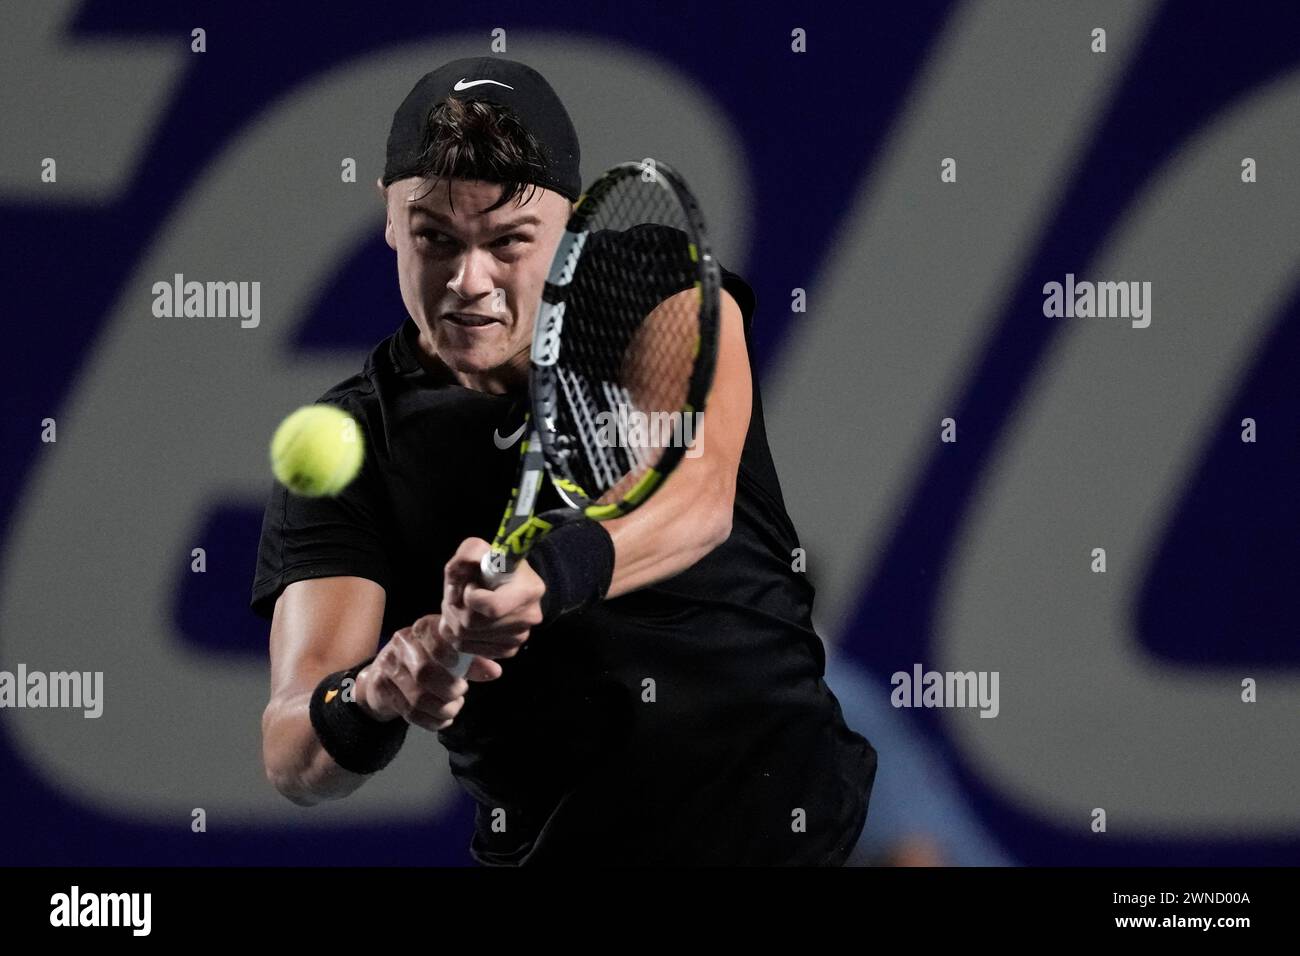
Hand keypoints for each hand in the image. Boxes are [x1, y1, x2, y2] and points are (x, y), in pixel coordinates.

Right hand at [354, 613, 500, 731]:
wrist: (385, 674)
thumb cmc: (427, 659)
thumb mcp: (449, 654)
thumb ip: (472, 662)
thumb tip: (495, 671)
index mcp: (421, 629)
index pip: (433, 638)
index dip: (448, 655)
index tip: (461, 670)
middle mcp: (401, 645)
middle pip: (424, 672)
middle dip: (449, 689)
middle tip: (460, 693)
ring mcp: (388, 667)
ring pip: (417, 697)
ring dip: (442, 708)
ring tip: (453, 707)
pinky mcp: (380, 689)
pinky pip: (408, 712)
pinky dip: (431, 721)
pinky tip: (443, 719)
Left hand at [440, 537, 544, 659]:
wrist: (508, 583)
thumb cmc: (492, 565)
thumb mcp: (479, 548)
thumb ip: (466, 554)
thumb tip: (454, 576)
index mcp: (529, 590)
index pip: (491, 607)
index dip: (469, 596)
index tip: (471, 584)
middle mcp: (529, 617)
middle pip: (470, 624)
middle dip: (454, 607)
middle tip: (459, 594)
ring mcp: (520, 637)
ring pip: (463, 637)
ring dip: (452, 619)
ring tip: (461, 604)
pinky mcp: (508, 650)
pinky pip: (465, 648)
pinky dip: (457, 633)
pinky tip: (466, 619)